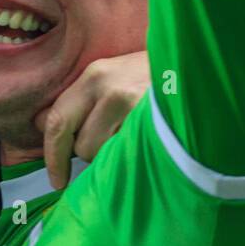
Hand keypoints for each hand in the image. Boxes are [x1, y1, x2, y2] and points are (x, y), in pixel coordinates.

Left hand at [34, 50, 149, 190]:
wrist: (203, 66)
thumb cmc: (156, 75)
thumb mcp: (115, 75)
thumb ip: (80, 100)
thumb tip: (41, 125)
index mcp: (95, 75)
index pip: (58, 122)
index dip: (52, 156)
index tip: (56, 179)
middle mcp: (110, 89)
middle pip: (82, 146)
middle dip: (94, 153)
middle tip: (118, 138)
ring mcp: (135, 107)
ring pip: (108, 156)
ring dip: (117, 155)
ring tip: (137, 135)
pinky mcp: (156, 125)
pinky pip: (132, 158)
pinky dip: (136, 158)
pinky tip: (149, 145)